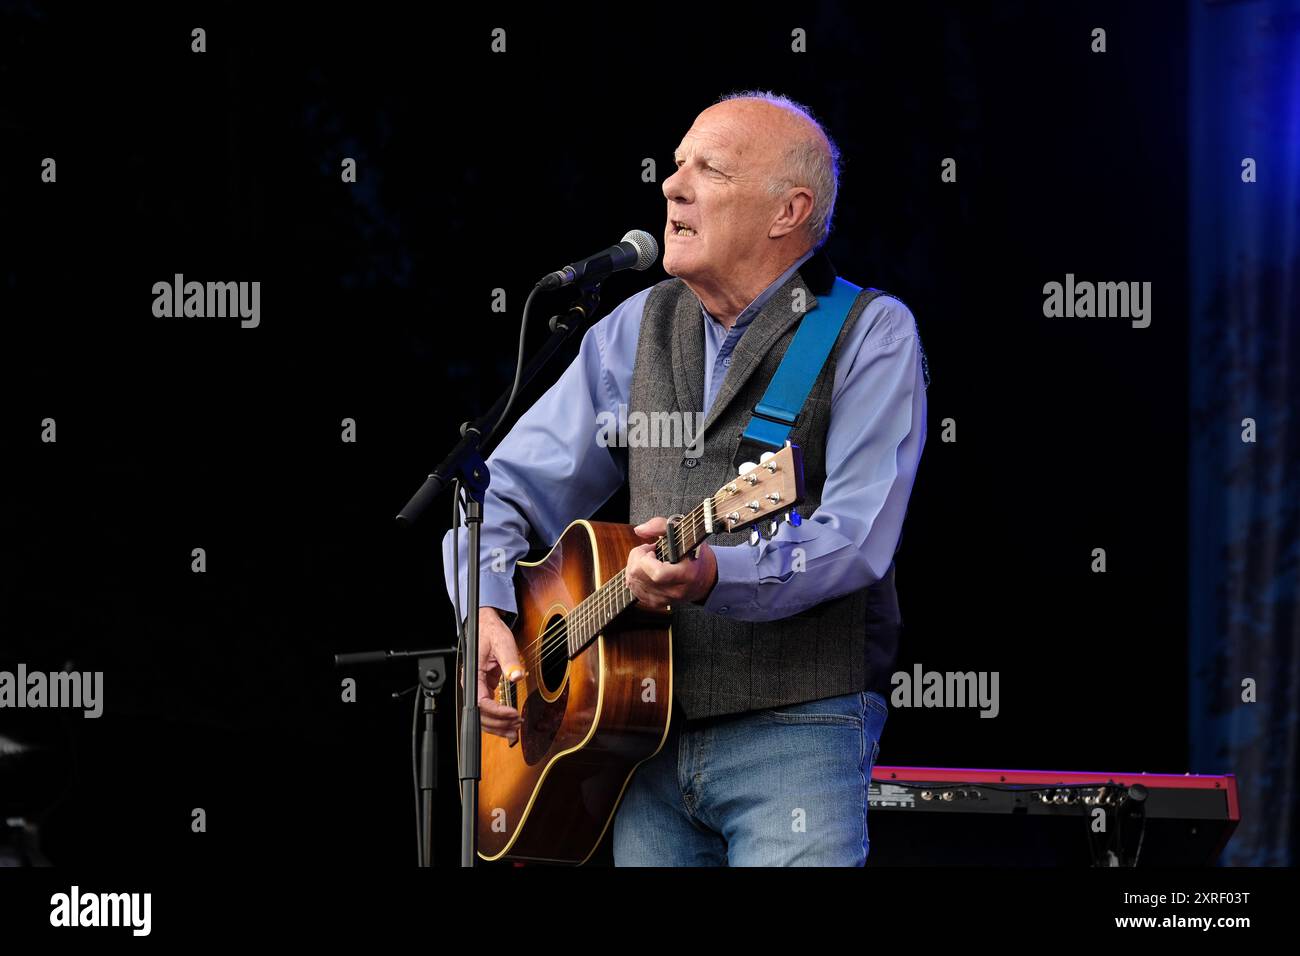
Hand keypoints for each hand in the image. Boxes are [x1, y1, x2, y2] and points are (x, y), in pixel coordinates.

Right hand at [461, 606, 524, 743]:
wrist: (486, 626)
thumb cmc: (491, 632)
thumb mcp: (503, 642)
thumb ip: (509, 660)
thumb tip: (517, 676)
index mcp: (473, 675)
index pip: (481, 702)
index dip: (497, 712)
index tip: (513, 714)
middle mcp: (473, 684)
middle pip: (481, 714)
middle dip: (499, 722)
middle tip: (517, 723)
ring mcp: (478, 688)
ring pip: (483, 716)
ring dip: (498, 726)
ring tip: (515, 728)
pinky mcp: (485, 688)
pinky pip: (489, 709)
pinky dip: (498, 719)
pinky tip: (509, 725)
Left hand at [625, 516, 718, 609]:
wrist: (705, 579)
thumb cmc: (695, 554)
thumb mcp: (685, 533)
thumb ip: (660, 526)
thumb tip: (639, 530)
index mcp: (685, 574)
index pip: (657, 573)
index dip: (647, 559)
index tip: (652, 549)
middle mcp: (674, 590)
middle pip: (638, 575)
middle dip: (637, 557)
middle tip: (649, 551)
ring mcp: (664, 599)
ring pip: (633, 582)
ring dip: (634, 566)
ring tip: (648, 560)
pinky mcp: (657, 603)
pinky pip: (634, 590)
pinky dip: (635, 577)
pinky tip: (645, 571)